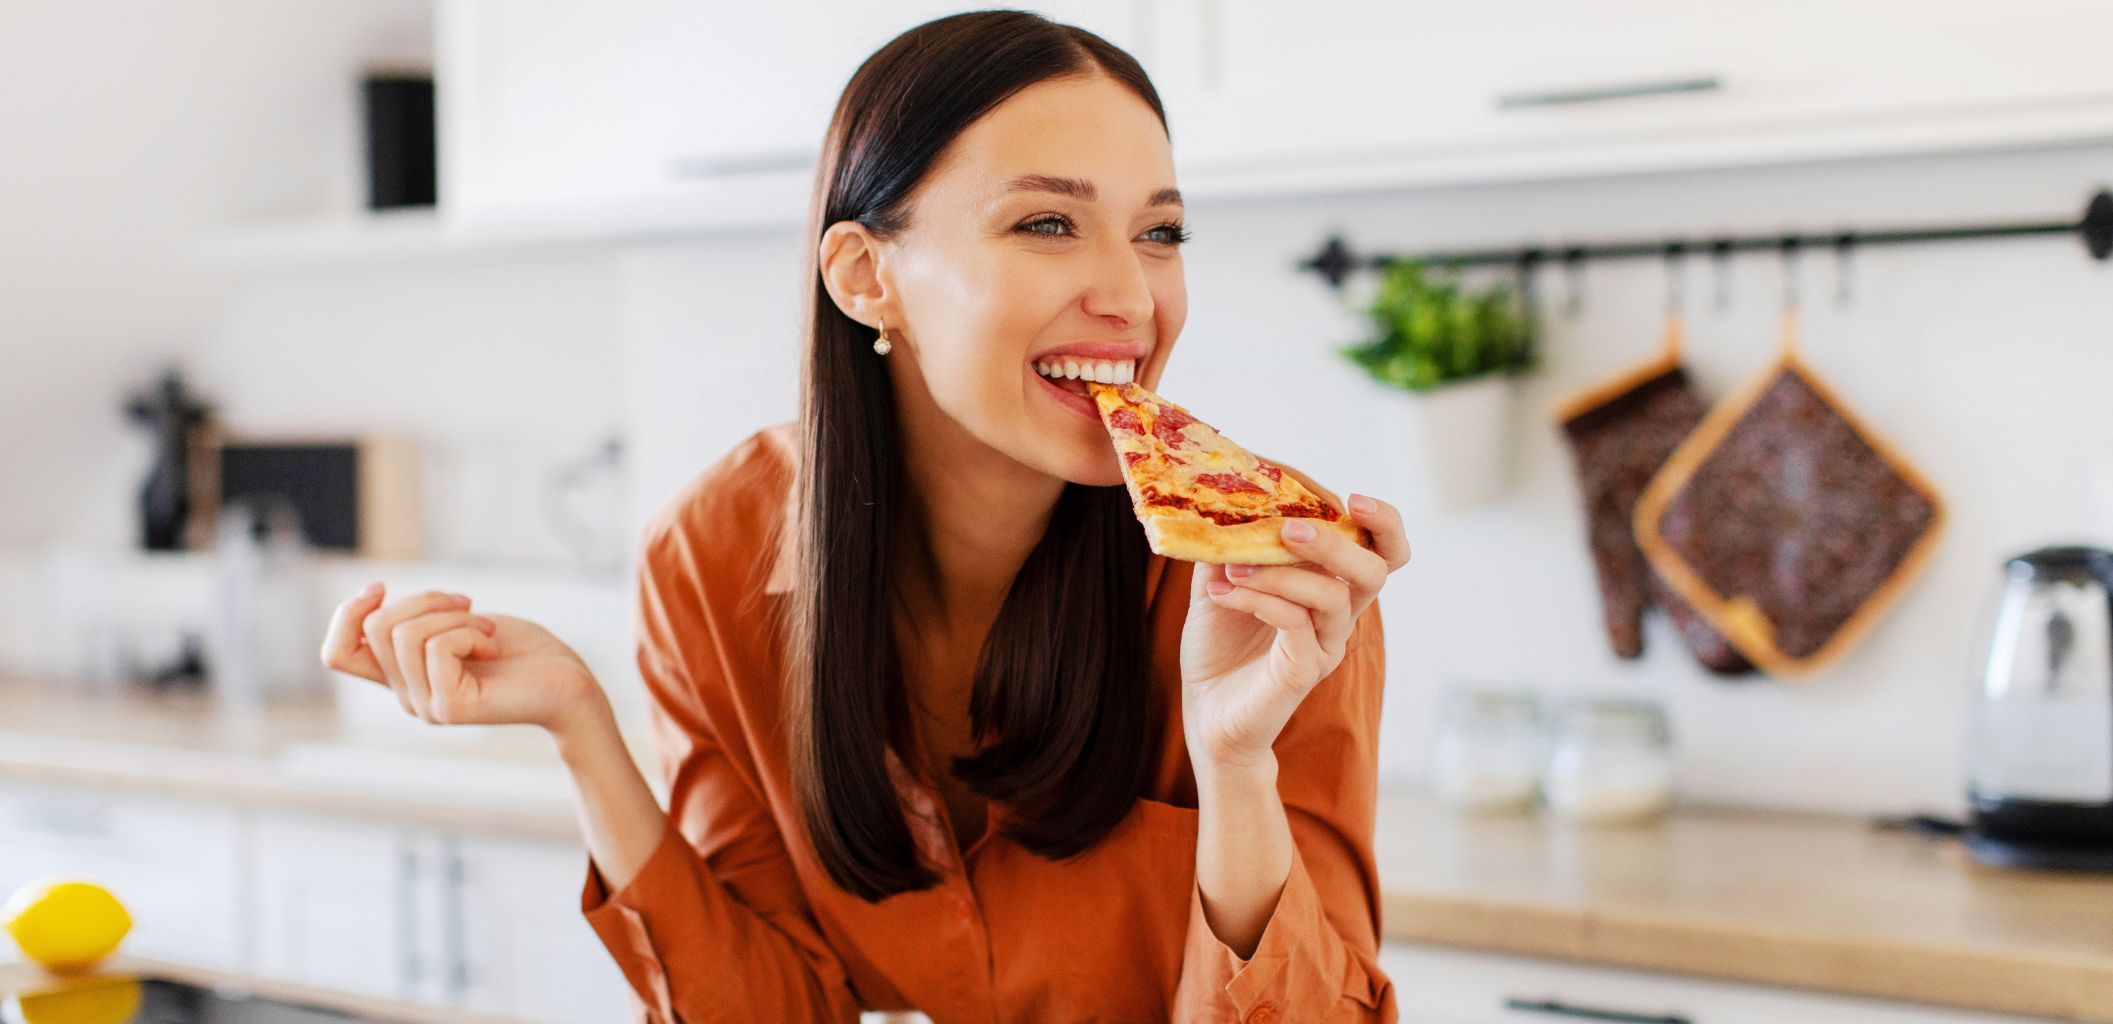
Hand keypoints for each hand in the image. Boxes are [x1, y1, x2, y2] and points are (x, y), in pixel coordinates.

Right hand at [319, 583, 603, 734]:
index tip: (382, 588)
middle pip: (376, 628)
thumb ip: (416, 619)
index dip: (348, 614)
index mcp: (404, 676)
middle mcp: (408, 696)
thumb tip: (372, 597)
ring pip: (404, 634)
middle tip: (470, 606)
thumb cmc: (523, 651)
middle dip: (425, 599)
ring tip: (486, 630)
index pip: (336, 654)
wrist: (570, 685)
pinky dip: (468, 632)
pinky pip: (436, 647)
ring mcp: (427, 706)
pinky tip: (492, 647)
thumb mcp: (460, 622)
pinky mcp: (450, 707)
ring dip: (453, 615)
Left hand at [1179, 495, 1410, 773]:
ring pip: (1332, 595)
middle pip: (1376, 568)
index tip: (1344, 494)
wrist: (1206, 713)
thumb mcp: (1222, 578)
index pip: (1380, 546)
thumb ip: (1232, 538)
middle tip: (1291, 527)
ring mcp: (1324, 644)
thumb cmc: (1219, 645)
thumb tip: (1225, 493)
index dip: (1377, 518)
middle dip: (1339, 540)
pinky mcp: (1303, 671)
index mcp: (1331, 585)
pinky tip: (1222, 592)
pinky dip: (1258, 599)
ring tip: (1233, 566)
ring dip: (1280, 571)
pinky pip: (1295, 624)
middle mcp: (1339, 614)